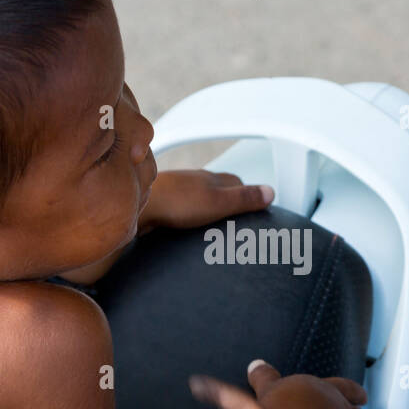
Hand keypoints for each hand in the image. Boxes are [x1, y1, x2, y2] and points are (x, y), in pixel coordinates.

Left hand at [139, 170, 274, 233]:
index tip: (255, 207)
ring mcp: (177, 191)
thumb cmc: (176, 203)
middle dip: (228, 200)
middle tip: (237, 217)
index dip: (247, 194)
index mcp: (211, 179)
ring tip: (213, 227)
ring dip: (206, 209)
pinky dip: (189, 217)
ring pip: (198, 199)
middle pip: (217, 188)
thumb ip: (245, 198)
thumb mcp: (219, 202)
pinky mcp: (162, 205)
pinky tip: (186, 229)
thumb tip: (271, 192)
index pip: (237, 181)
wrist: (137, 205)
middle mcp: (194, 182)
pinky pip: (181, 210)